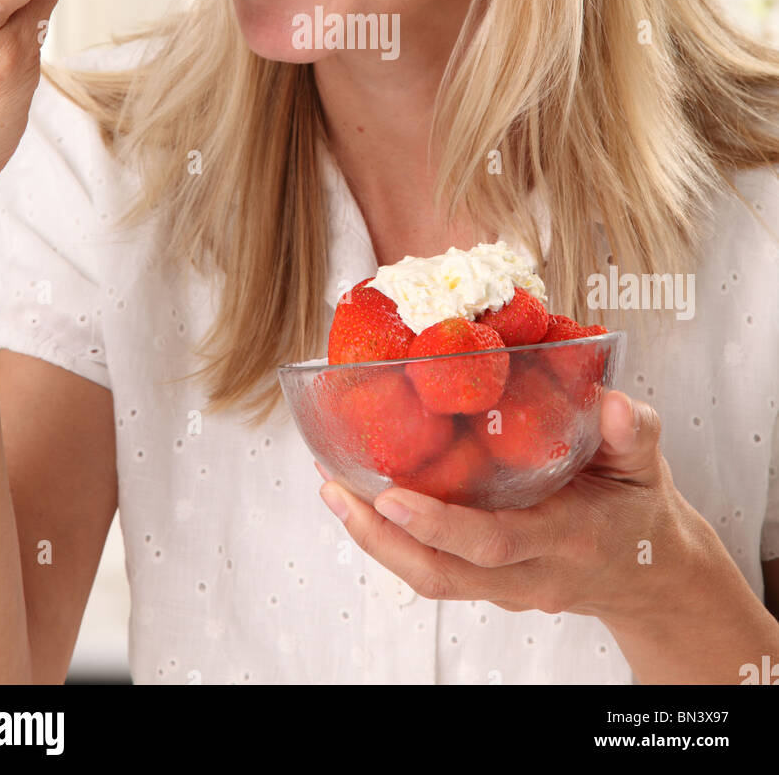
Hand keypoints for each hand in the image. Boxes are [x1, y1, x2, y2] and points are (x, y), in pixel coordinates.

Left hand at [318, 390, 698, 627]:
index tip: (390, 494)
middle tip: (336, 490)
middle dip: (383, 537)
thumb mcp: (646, 463)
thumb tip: (610, 399)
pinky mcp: (491, 584)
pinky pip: (436, 571)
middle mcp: (531, 573)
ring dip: (377, 540)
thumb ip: (632, 430)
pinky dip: (394, 541)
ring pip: (432, 579)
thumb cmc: (640, 508)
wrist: (652, 577)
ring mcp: (508, 586)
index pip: (496, 542)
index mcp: (567, 538)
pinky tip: (362, 501)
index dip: (440, 524)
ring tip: (333, 491)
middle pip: (444, 573)